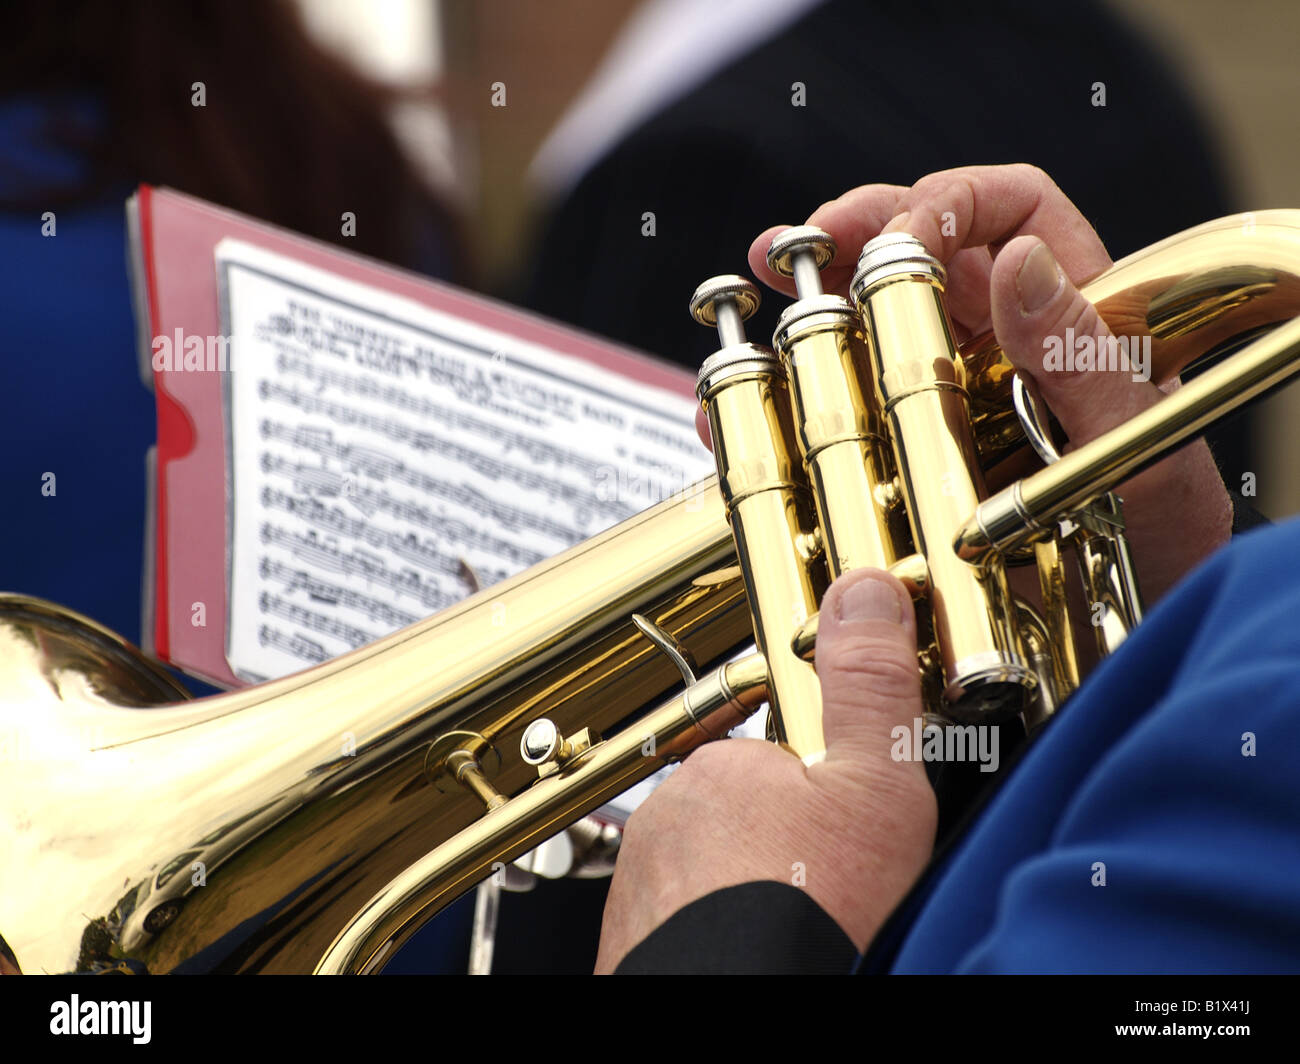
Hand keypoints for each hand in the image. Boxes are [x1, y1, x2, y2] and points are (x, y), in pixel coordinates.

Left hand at [595, 568, 936, 972]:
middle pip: (748, 813)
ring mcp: (642, 882)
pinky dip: (717, 930)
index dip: (824, 794)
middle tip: (834, 885)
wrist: (747, 1001)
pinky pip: (684, 918)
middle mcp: (669, 816)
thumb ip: (869, 686)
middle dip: (787, 840)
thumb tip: (863, 590)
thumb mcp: (875, 790)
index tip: (845, 836)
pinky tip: (760, 948)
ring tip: (805, 924)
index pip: (780, 757)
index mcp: (725, 767)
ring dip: (751, 886)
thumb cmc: (807, 919)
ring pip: (712, 868)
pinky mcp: (632, 938)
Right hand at [748, 164, 1231, 603]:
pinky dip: (799, 378)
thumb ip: (1083, 356)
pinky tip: (758, 382)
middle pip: (928, 242)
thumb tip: (1018, 261)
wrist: (1128, 618)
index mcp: (1070, 306)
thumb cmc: (1158, 529)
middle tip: (801, 243)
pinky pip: (852, 390)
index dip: (954, 202)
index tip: (901, 239)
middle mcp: (1005, 333)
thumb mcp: (1134, 442)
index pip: (1015, 207)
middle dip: (858, 227)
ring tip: (764, 288)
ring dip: (815, 291)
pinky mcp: (911, 437)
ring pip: (878, 308)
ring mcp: (953, 384)